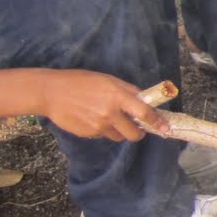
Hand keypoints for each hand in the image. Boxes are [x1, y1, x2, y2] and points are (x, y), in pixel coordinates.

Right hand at [36, 70, 169, 140]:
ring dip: (119, 130)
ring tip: (106, 116)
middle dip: (138, 132)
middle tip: (135, 126)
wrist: (51, 93)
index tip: (165, 127)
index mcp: (118, 96)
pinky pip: (103, 135)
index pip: (144, 113)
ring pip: (118, 136)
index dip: (157, 122)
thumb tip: (144, 100)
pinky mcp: (89, 134)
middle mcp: (110, 113)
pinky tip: (91, 117)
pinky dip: (102, 129)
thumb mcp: (107, 80)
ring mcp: (99, 125)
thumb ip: (127, 91)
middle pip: (134, 134)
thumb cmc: (80, 82)